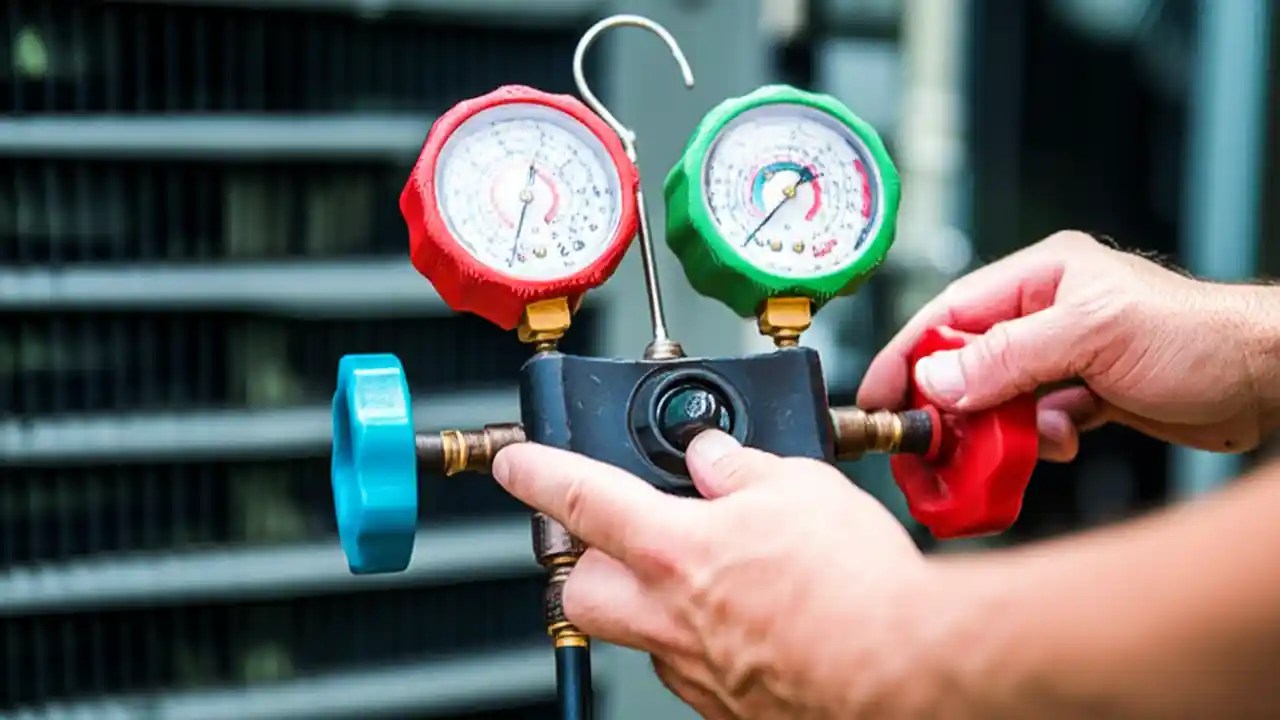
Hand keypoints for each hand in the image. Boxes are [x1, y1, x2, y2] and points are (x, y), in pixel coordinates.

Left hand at [494, 431, 948, 718]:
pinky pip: (691, 667)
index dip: (537, 473)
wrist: (906, 671)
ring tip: (712, 571)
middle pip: (581, 588)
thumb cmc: (857, 584)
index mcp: (675, 548)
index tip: (516, 464)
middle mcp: (671, 616)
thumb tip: (713, 459)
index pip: (579, 498)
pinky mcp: (729, 706)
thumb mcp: (801, 486)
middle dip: (584, 559)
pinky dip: (705, 638)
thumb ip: (741, 469)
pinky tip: (751, 619)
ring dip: (652, 599)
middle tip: (621, 533)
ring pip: (638, 632)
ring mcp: (697, 669)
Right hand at [858, 231, 1278, 459]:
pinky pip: (1033, 423)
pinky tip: (1061, 440)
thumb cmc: (1198, 335)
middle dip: (953, 402)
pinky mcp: (1083, 396)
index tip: (880, 391)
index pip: (951, 312)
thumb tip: (939, 377)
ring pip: (997, 399)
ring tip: (1011, 445)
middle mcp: (1046, 315)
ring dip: (999, 428)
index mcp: (1040, 278)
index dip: (909, 351)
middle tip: (935, 438)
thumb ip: (1009, 355)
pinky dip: (1036, 440)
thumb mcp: (1092, 335)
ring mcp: (1063, 357)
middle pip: (968, 361)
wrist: (1264, 381)